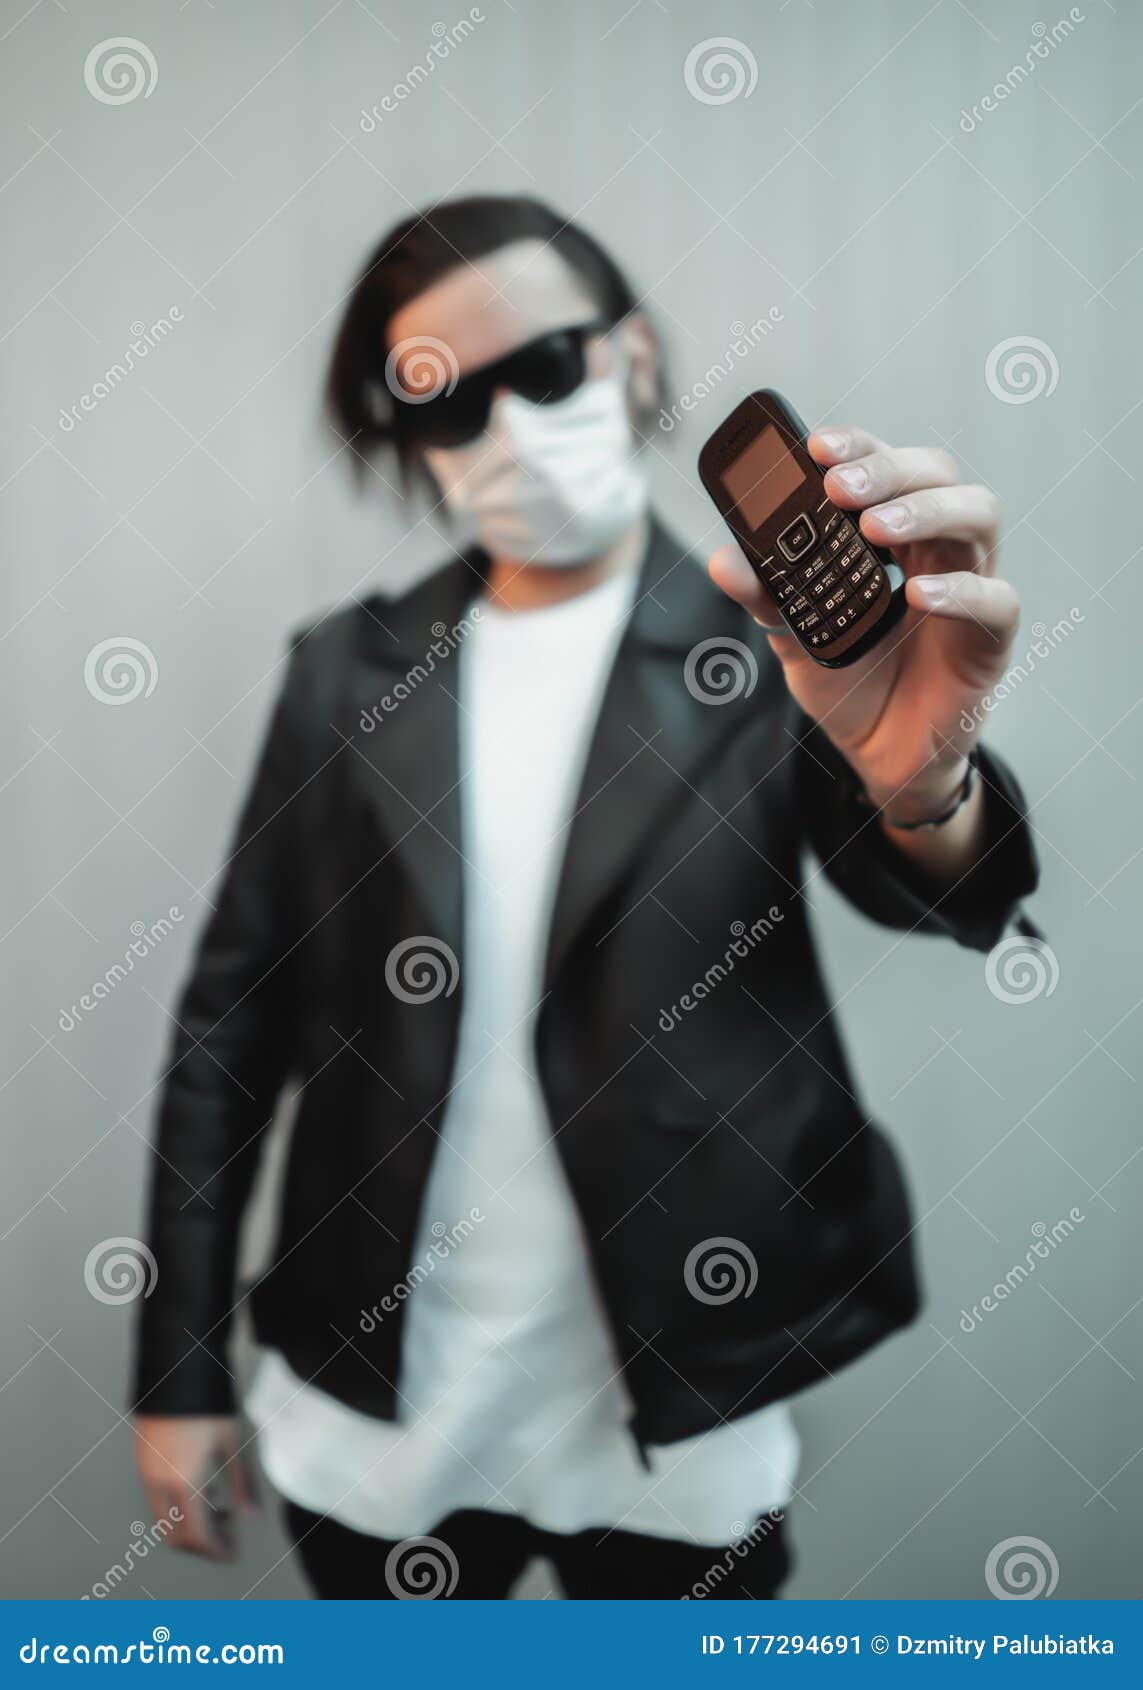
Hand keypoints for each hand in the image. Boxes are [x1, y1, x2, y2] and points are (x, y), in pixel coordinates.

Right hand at [134, 1415, 257, 1560]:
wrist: (176, 1367)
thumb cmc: (208, 1401)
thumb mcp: (233, 1441)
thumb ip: (242, 1482)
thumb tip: (251, 1514)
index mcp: (184, 1483)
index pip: (198, 1535)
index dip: (216, 1550)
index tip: (232, 1553)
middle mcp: (158, 1483)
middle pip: (174, 1534)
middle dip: (200, 1543)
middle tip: (227, 1534)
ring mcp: (145, 1471)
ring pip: (162, 1518)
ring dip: (188, 1524)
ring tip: (220, 1507)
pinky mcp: (142, 1459)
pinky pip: (156, 1497)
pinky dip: (177, 1505)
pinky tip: (203, 1487)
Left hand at [709, 426, 1018, 822]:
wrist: (878, 753)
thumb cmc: (850, 681)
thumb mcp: (796, 636)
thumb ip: (766, 597)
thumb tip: (722, 561)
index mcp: (895, 532)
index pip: (887, 464)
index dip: (860, 445)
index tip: (817, 446)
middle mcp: (939, 546)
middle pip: (938, 474)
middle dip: (889, 469)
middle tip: (840, 486)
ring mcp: (972, 586)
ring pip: (979, 517)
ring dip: (927, 510)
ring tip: (876, 527)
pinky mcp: (991, 639)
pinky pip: (995, 600)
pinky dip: (959, 590)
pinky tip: (918, 594)